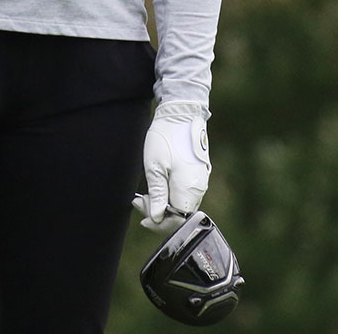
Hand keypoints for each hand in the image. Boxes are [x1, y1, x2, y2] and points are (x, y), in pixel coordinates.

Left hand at [133, 101, 210, 231]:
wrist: (181, 114)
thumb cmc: (165, 138)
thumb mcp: (154, 168)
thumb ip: (157, 196)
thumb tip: (157, 218)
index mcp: (188, 190)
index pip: (176, 220)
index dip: (159, 223)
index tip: (142, 219)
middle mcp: (198, 189)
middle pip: (179, 214)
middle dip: (158, 213)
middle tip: (138, 202)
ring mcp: (200, 181)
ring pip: (181, 204)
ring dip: (163, 203)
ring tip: (143, 195)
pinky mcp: (198, 174)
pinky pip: (184, 193)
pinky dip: (170, 194)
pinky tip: (157, 187)